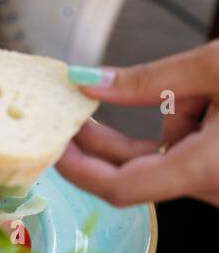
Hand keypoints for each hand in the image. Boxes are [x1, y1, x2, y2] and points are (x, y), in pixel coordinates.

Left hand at [57, 42, 218, 206]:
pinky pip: (185, 155)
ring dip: (154, 122)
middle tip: (68, 113)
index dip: (77, 168)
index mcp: (210, 168)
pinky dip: (180, 122)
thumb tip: (87, 83)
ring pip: (159, 162)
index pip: (121, 187)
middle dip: (99, 142)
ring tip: (166, 88)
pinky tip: (195, 94)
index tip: (51, 145)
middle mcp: (216, 185)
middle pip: (134, 174)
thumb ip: (149, 79)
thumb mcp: (215, 66)